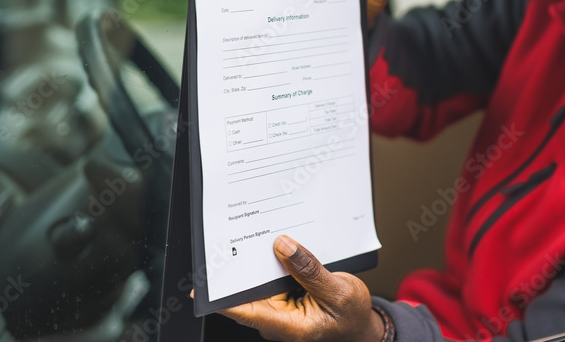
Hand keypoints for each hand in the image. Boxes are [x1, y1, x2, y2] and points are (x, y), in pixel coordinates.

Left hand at [219, 235, 383, 341]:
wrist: (361, 325)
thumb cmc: (351, 315)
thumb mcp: (339, 291)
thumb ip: (310, 270)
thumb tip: (284, 246)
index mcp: (289, 326)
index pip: (246, 311)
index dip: (222, 298)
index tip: (203, 285)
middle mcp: (278, 320)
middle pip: (249, 294)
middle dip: (242, 268)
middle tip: (239, 237)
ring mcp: (279, 311)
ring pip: (259, 284)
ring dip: (260, 263)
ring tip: (264, 237)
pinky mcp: (283, 301)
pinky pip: (271, 281)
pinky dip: (273, 265)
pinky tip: (279, 248)